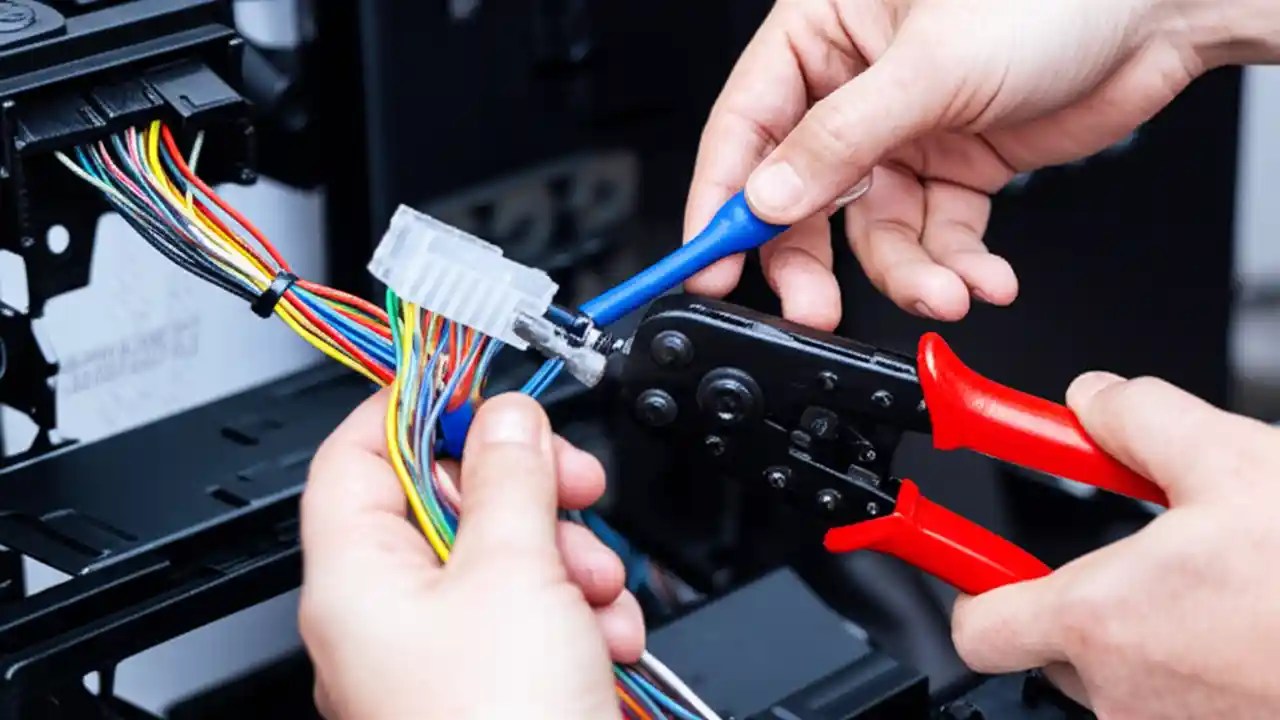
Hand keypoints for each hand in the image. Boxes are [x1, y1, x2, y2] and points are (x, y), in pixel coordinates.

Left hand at [298, 391, 641, 719]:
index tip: (477, 391)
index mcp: (355, 583)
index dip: (417, 412)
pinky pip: (531, 618)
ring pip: (501, 561)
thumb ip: (510, 479)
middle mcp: (385, 620)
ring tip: (600, 586)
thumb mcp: (513, 573)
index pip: (356, 456)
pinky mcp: (492, 683)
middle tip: (574, 484)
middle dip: (526, 492)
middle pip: (446, 504)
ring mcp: (438, 655)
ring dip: (567, 558)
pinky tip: (606, 633)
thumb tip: (504, 418)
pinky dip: (577, 613)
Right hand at [685, 0, 1230, 327]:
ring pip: (874, 228)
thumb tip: (768, 198)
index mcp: (821, 31)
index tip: (708, 262)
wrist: (1161, 8)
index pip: (745, 126)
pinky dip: (956, 264)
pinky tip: (981, 276)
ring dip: (907, 272)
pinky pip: (936, 234)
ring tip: (941, 290)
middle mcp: (853, 85)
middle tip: (811, 309)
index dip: (722, 200)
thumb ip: (840, 139)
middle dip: (811, 259)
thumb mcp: (929, 65)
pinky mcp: (957, 165)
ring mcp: (906, 130)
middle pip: (801, 194)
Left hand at [951, 373, 1279, 717]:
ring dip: (1143, 629)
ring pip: (1116, 674)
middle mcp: (1123, 694)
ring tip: (1210, 584)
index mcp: (1101, 621)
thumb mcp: (1228, 460)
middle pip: (1046, 643)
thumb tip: (1094, 400)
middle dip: (1075, 595)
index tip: (957, 547)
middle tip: (1130, 552)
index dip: (970, 579)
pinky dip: (1189, 661)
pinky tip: (1241, 622)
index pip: (976, 625)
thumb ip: (1137, 420)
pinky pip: (1171, 699)